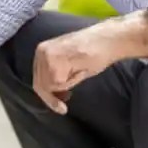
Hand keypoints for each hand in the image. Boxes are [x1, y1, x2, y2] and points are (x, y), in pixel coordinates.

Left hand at [32, 8, 147, 113]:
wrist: (109, 39)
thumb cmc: (95, 51)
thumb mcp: (70, 63)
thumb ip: (57, 75)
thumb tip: (52, 93)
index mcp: (43, 51)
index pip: (38, 78)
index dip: (47, 94)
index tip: (59, 102)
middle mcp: (42, 52)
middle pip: (40, 84)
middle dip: (51, 97)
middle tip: (62, 107)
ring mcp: (48, 56)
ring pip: (50, 85)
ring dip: (65, 86)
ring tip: (79, 72)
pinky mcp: (56, 61)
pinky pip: (59, 83)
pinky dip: (70, 83)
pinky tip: (80, 70)